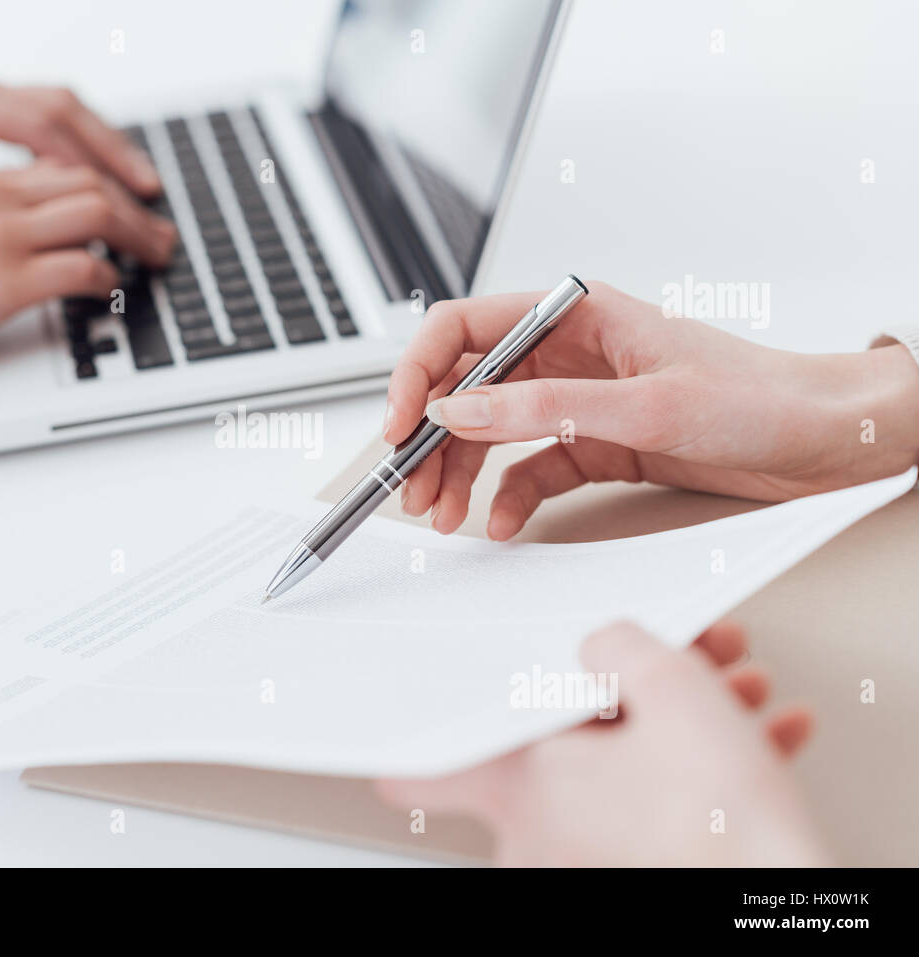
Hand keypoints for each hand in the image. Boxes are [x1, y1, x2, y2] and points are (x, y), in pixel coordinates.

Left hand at [0, 69, 160, 207]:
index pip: (39, 126)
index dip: (87, 163)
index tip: (122, 200)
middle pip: (65, 110)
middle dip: (114, 153)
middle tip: (152, 197)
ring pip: (63, 110)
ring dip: (107, 147)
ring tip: (144, 188)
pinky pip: (46, 120)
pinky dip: (82, 145)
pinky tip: (104, 176)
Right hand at [0, 163, 175, 384]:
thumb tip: (9, 227)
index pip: (57, 168)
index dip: (102, 188)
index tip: (125, 208)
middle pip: (88, 185)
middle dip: (136, 210)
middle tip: (160, 235)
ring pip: (98, 215)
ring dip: (138, 238)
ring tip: (157, 257)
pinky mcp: (4, 284)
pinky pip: (82, 267)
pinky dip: (109, 277)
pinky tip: (113, 288)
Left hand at [378, 620, 827, 865]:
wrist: (786, 912)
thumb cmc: (722, 830)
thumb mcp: (669, 689)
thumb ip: (618, 645)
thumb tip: (604, 643)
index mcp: (517, 783)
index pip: (419, 766)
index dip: (421, 729)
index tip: (417, 704)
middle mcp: (537, 832)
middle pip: (556, 738)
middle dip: (621, 691)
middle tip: (670, 665)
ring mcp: (587, 860)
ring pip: (617, 765)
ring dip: (676, 721)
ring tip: (733, 690)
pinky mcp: (639, 872)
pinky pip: (657, 806)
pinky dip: (701, 769)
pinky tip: (755, 735)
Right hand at [384, 282, 918, 537]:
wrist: (823, 441)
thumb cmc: (757, 398)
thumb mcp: (644, 405)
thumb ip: (543, 407)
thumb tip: (457, 407)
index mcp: (573, 313)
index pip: (464, 327)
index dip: (418, 372)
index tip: (399, 424)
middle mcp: (566, 352)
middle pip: (467, 388)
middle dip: (432, 438)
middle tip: (411, 486)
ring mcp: (577, 400)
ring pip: (490, 432)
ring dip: (461, 474)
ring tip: (445, 516)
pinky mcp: (593, 443)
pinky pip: (530, 467)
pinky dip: (509, 496)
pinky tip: (502, 521)